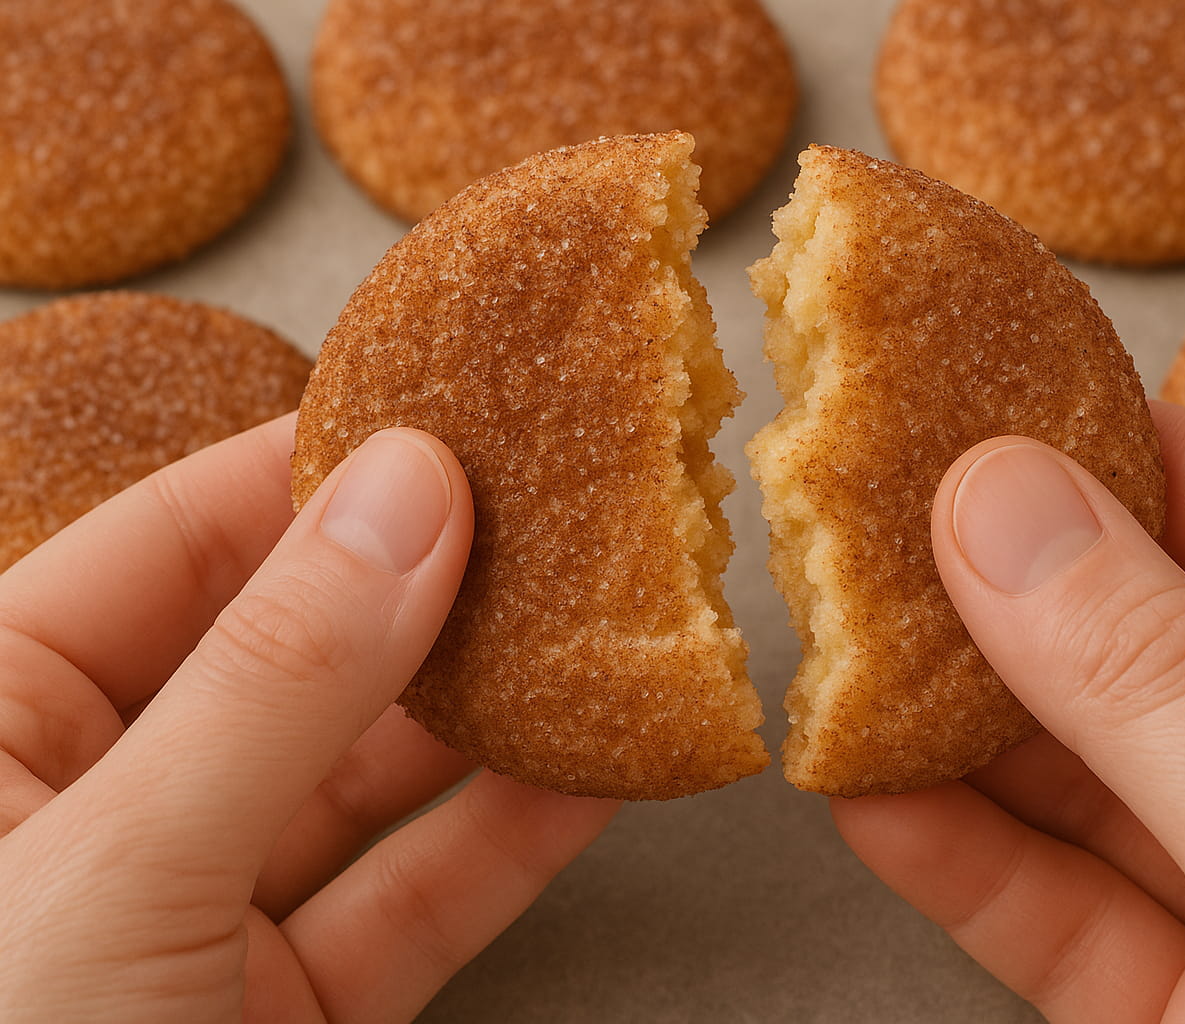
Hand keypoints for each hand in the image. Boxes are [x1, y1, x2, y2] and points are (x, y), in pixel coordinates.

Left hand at [0, 416, 617, 1022]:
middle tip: (553, 510)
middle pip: (292, 655)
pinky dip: (511, 842)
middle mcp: (103, 807)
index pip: (169, 545)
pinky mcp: (294, 1009)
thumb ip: (276, 683)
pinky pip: (417, 899)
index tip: (447, 419)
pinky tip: (596, 772)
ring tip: (599, 622)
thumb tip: (412, 492)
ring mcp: (203, 913)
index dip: (310, 473)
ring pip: (369, 779)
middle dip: (431, 588)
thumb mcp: (121, 868)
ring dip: (492, 710)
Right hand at [833, 401, 1184, 1021]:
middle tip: (894, 524)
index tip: (1012, 422)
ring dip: (973, 732)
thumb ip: (1164, 695)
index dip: (1164, 468)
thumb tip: (1003, 510)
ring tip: (852, 648)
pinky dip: (966, 865)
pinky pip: (1067, 917)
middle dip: (1036, 601)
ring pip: (1111, 788)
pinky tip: (873, 798)